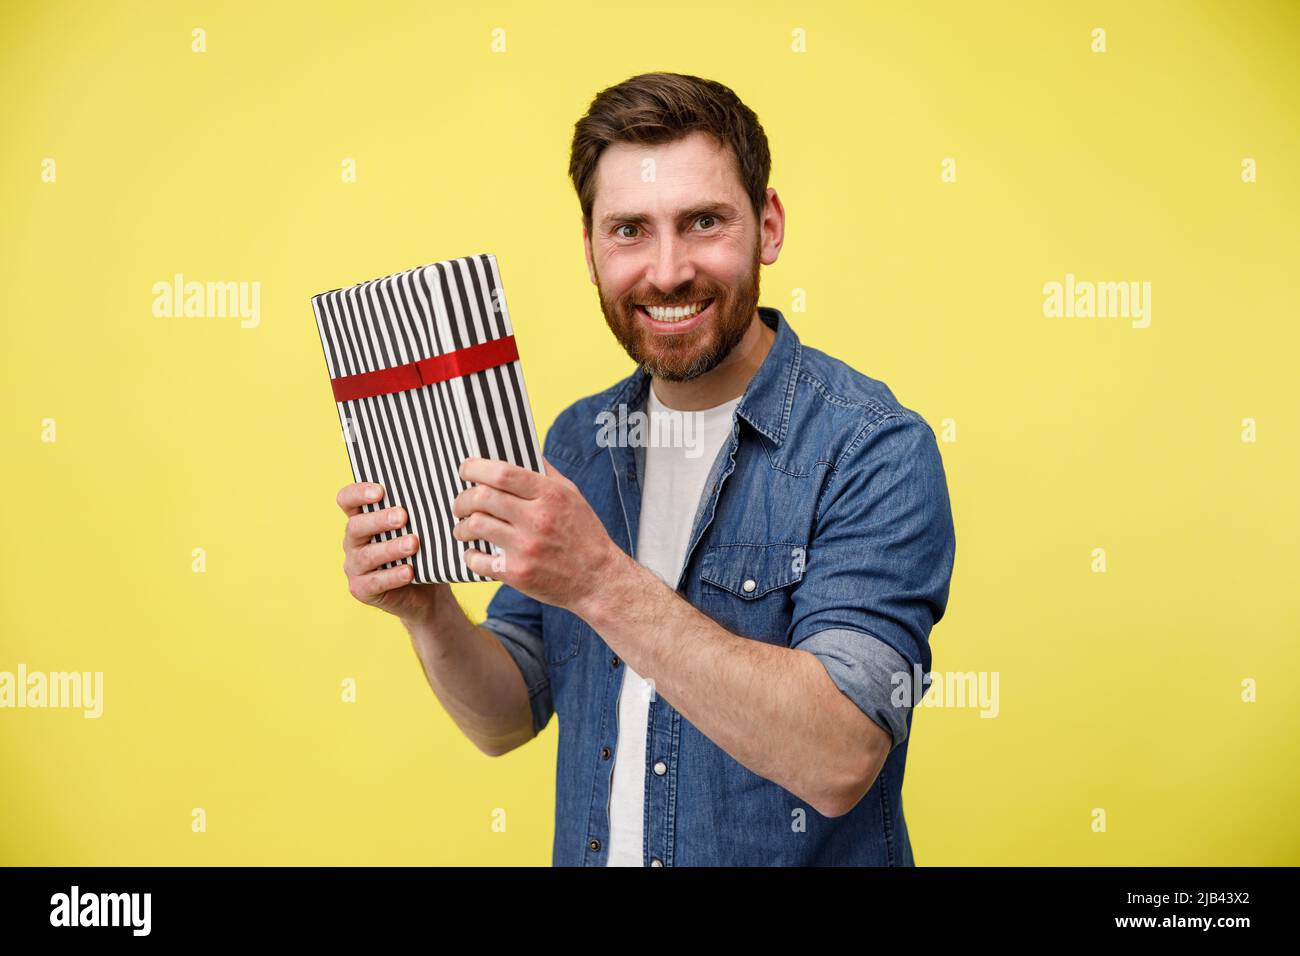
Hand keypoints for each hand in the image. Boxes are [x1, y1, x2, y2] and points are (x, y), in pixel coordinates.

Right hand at [337, 481, 445, 622]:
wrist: (426, 592)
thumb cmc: (419, 551)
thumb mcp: (416, 529)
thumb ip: (415, 510)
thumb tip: (433, 488)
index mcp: (361, 520)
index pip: (347, 500)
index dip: (358, 493)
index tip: (380, 491)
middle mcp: (353, 542)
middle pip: (355, 527)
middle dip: (379, 520)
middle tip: (403, 516)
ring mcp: (354, 567)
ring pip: (368, 555)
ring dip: (391, 548)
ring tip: (413, 543)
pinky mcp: (361, 589)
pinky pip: (375, 582)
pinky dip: (393, 576)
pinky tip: (409, 571)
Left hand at [452, 456, 624, 612]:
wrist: (599, 579)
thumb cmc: (584, 534)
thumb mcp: (572, 495)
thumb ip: (545, 472)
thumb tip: (522, 450)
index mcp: (550, 495)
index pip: (502, 473)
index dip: (475, 468)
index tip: (465, 470)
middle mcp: (537, 519)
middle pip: (482, 497)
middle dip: (462, 498)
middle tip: (460, 504)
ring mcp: (526, 548)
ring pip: (476, 526)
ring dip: (461, 527)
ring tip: (463, 529)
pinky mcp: (518, 573)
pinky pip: (478, 560)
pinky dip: (470, 556)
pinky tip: (474, 553)